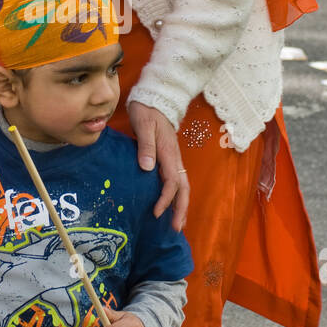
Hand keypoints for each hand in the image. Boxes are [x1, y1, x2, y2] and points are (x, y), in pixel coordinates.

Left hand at [127, 101, 188, 229]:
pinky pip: (176, 181)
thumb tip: (147, 168)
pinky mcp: (169, 158)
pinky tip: (171, 205)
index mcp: (169, 153)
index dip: (165, 200)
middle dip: (181, 209)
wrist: (155, 98)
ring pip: (182, 186)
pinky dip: (176, 196)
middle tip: (176, 229)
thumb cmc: (147, 110)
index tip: (155, 213)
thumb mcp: (143, 124)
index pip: (172, 183)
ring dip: (180, 205)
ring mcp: (174, 159)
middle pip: (183, 188)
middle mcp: (175, 159)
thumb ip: (145, 146)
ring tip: (177, 223)